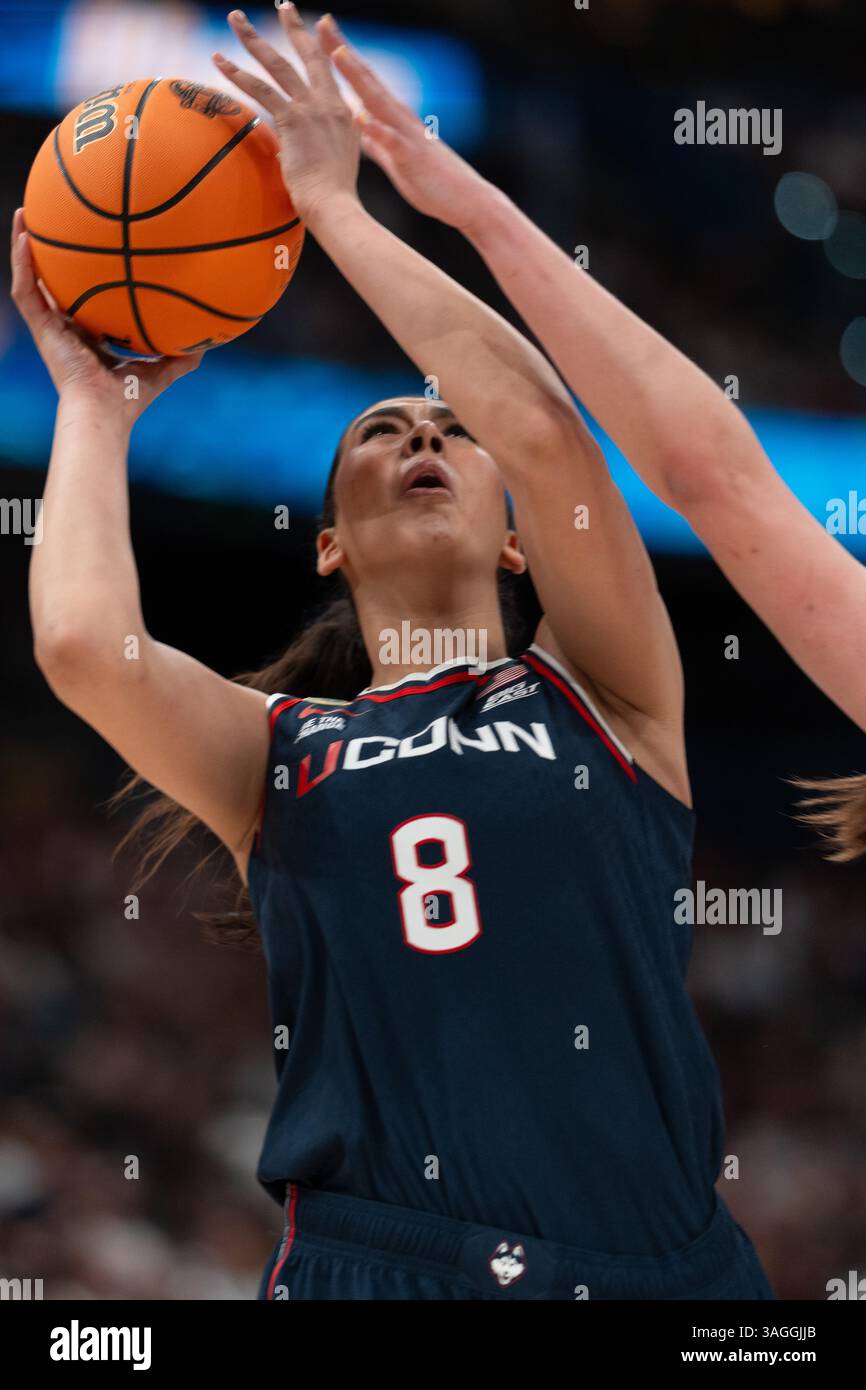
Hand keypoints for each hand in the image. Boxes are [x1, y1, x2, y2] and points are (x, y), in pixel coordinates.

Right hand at [10, 209, 202, 422]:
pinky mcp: (40, 328)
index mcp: (89, 335)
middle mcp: (66, 328)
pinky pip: (25, 288)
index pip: (83, 299)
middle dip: (50, 253)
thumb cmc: (129, 400)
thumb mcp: (161, 371)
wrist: (104, 412)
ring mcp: (50, 327)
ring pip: (31, 278)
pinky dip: (21, 260)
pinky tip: (24, 232)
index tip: (89, 251)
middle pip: (54, 282)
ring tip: (24, 213)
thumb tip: (207, 344)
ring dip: (25, 246)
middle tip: (51, 220)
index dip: (83, 277)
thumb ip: (181, 357)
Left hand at [212, 5, 359, 225]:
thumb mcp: (336, 166)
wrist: (336, 208)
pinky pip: (260, 89)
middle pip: (310, 56)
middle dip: (295, 27)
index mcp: (344, 115)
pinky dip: (237, 74)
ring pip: (278, 64)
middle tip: (285, 5)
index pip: (330, 73)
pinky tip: (219, 60)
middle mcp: (331, 105)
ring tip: (237, 19)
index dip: (321, 49)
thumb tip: (296, 150)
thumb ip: (323, 148)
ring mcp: (313, 110)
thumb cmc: (334, 198)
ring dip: (254, 39)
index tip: (316, 29)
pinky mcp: (293, 120)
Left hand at [316, 13, 487, 232]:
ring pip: (378, 102)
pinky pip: (393, 142)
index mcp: (392, 118)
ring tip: (338, 54)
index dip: (342, 57)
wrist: (466, 201)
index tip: (322, 31)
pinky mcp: (411, 157)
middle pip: (367, 79)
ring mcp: (406, 135)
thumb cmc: (431, 183)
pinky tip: (361, 119)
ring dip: (358, 78)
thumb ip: (378, 143)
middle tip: (324, 23)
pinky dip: (377, 129)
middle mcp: (399, 118)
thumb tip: (360, 130)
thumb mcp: (396, 159)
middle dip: (344, 51)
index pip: (363, 81)